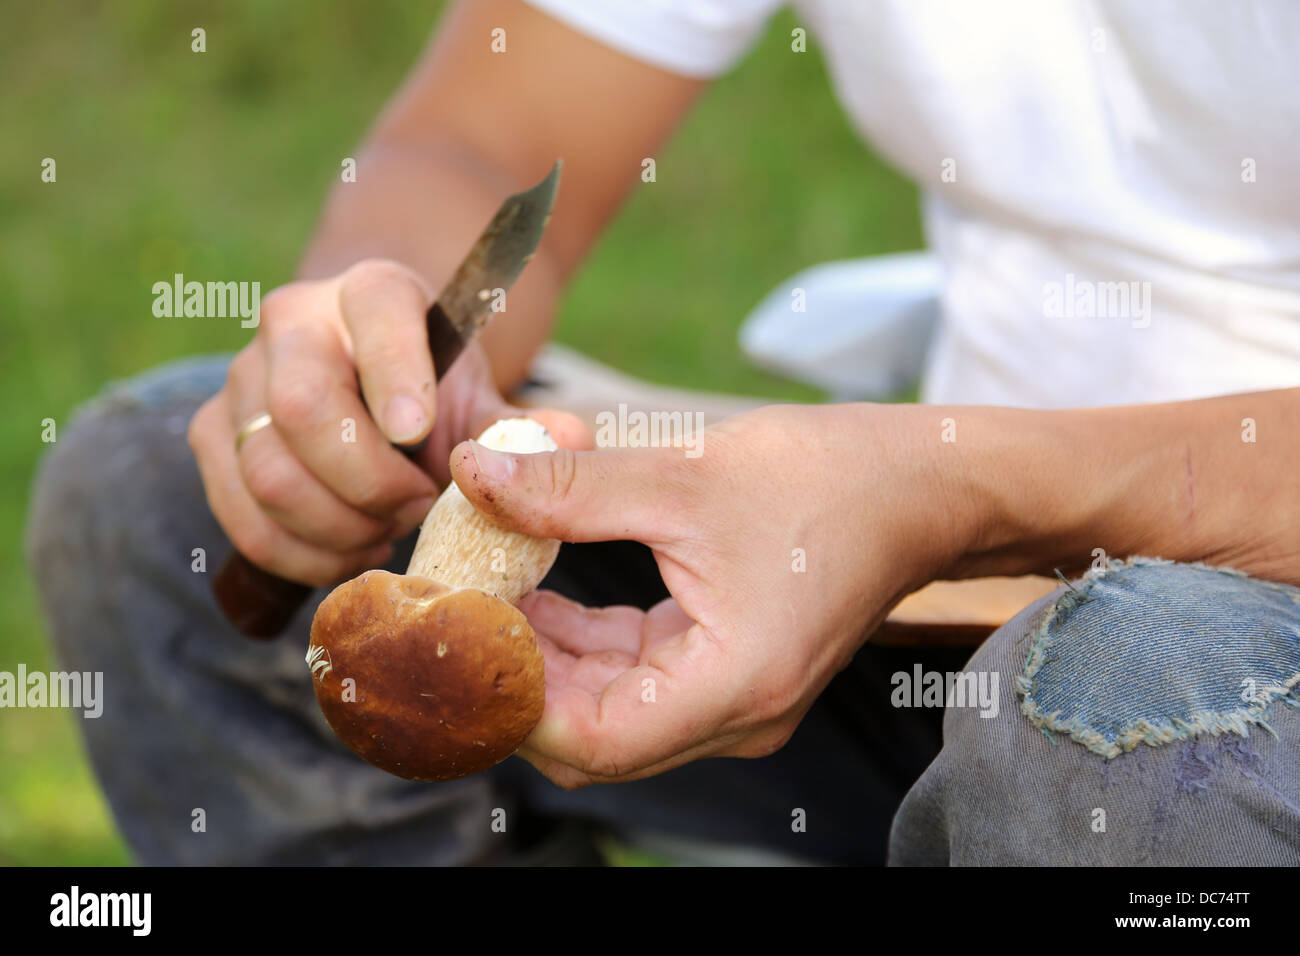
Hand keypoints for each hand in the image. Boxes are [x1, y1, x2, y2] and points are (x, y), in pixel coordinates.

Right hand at [188, 258, 588, 586]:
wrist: (366, 378)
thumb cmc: (433, 391)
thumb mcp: (482, 399)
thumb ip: (521, 426)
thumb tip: (575, 441)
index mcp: (371, 293)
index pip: (380, 318)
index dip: (398, 378)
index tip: (424, 436)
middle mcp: (292, 323)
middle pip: (303, 409)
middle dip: (369, 482)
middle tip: (417, 508)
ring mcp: (240, 379)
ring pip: (267, 472)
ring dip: (337, 527)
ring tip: (387, 532)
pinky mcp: (214, 436)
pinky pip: (241, 517)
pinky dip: (300, 554)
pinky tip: (348, 551)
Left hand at [447, 402, 969, 786]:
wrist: (919, 486)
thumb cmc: (827, 480)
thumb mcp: (685, 479)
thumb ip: (571, 489)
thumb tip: (475, 474)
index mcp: (734, 685)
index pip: (592, 741)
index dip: (513, 699)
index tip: (460, 633)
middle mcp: (736, 715)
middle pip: (592, 737)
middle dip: (517, 675)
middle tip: (459, 608)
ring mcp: (734, 701)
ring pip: (607, 711)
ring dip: (545, 656)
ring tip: (490, 585)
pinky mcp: (728, 673)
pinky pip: (636, 679)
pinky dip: (584, 643)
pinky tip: (542, 585)